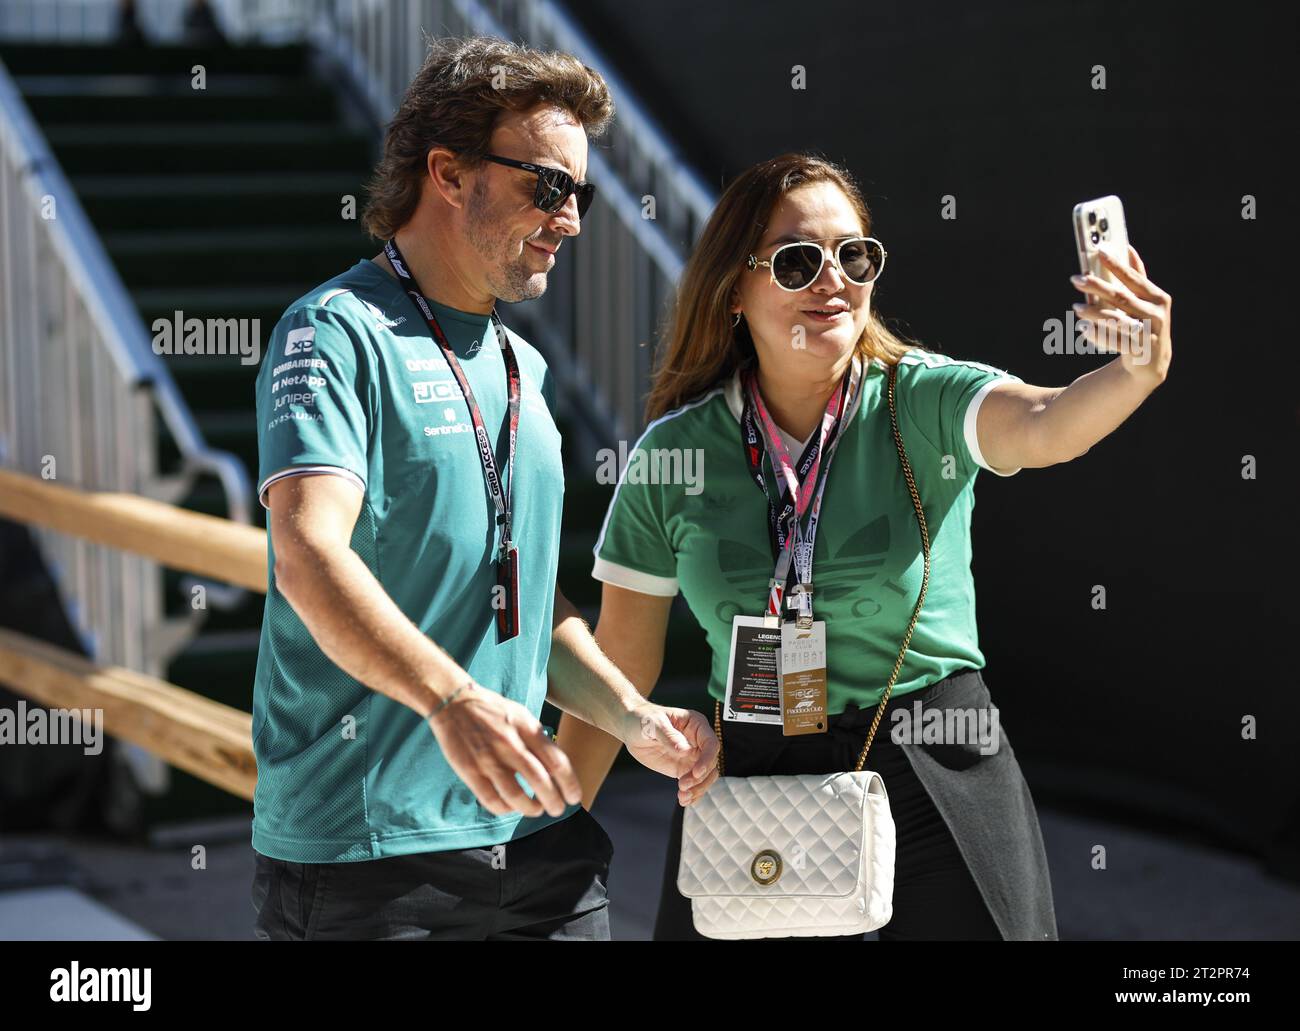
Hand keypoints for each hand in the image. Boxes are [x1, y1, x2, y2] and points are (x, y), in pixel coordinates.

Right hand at [427, 682, 581, 818]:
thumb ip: (538, 739)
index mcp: (526, 729)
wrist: (454, 702)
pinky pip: (491, 799)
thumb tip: (557, 767)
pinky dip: (505, 808)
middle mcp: (509, 744)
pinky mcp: (469, 770)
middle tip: (558, 809)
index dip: (570, 784)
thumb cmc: (494, 710)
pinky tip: (511, 807)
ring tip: (537, 810)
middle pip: (539, 781)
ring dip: (530, 808)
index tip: (575, 797)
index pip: (556, 761)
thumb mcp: (522, 716)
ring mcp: (488, 758)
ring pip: (515, 795)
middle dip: (554, 801)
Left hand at [621, 704, 719, 806]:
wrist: (631, 728)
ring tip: (682, 797)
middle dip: (700, 778)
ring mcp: (692, 756)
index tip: (696, 772)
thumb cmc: (643, 718)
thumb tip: (685, 751)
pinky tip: (683, 800)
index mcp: (696, 724)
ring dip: (698, 789)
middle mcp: (698, 741)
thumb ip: (669, 736)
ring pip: (706, 776)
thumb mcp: (653, 724)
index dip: (707, 759)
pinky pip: (694, 783)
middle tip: (683, 786)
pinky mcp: (683, 768)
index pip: (711, 743)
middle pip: (711, 763)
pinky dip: (692, 794)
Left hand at [1070, 242, 1171, 385]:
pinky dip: (1098, 334)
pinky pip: (1113, 341)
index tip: (1099, 251)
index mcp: (1158, 298)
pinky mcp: (1139, 351)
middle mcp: (1156, 314)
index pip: (1134, 278)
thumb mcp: (1146, 301)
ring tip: (1076, 307)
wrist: (1153, 361)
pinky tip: (1083, 328)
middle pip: (1122, 297)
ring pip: (1116, 320)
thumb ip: (1138, 277)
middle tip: (1076, 279)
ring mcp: (1149, 334)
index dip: (1116, 264)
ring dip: (1094, 312)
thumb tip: (1128, 248)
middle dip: (1097, 286)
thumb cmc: (1145, 323)